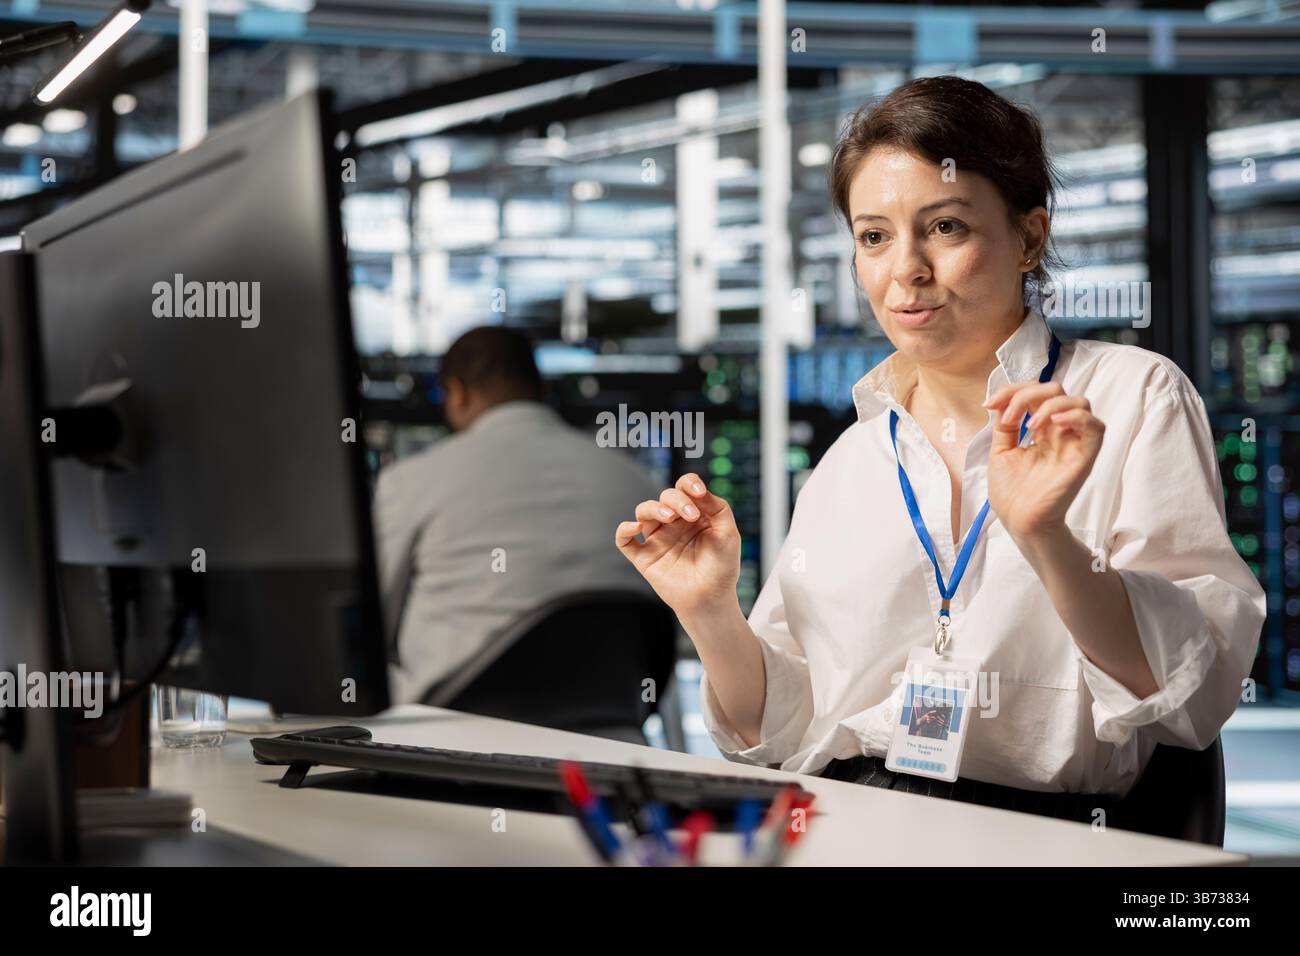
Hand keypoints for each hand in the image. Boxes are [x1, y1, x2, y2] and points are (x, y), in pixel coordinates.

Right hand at [615, 473, 740, 620]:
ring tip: (669, 518)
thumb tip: (699, 490)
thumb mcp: (728, 533)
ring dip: (654, 508)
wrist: (711, 600)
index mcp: (694, 515)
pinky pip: (624, 540)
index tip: (699, 491)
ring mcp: (657, 539)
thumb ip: (717, 507)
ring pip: (643, 511)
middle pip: (665, 497)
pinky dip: (624, 530)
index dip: (689, 483)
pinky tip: (636, 527)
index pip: (685, 488)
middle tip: (691, 515)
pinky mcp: (644, 558)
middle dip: (677, 500)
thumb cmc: (722, 568)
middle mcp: (674, 524)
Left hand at [984, 381, 1104, 540]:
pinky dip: (1076, 417)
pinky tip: (1053, 423)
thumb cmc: (1013, 493)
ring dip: (1050, 403)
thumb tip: (1000, 401)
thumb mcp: (1001, 452)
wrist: (1020, 522)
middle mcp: (1060, 433)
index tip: (989, 404)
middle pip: (1057, 391)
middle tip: (1008, 416)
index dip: (1013, 391)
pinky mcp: (1083, 458)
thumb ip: (1004, 426)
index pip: (1036, 394)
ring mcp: (1073, 444)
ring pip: (1080, 402)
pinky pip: (1096, 428)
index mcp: (1041, 431)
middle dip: (1028, 393)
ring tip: (1029, 424)